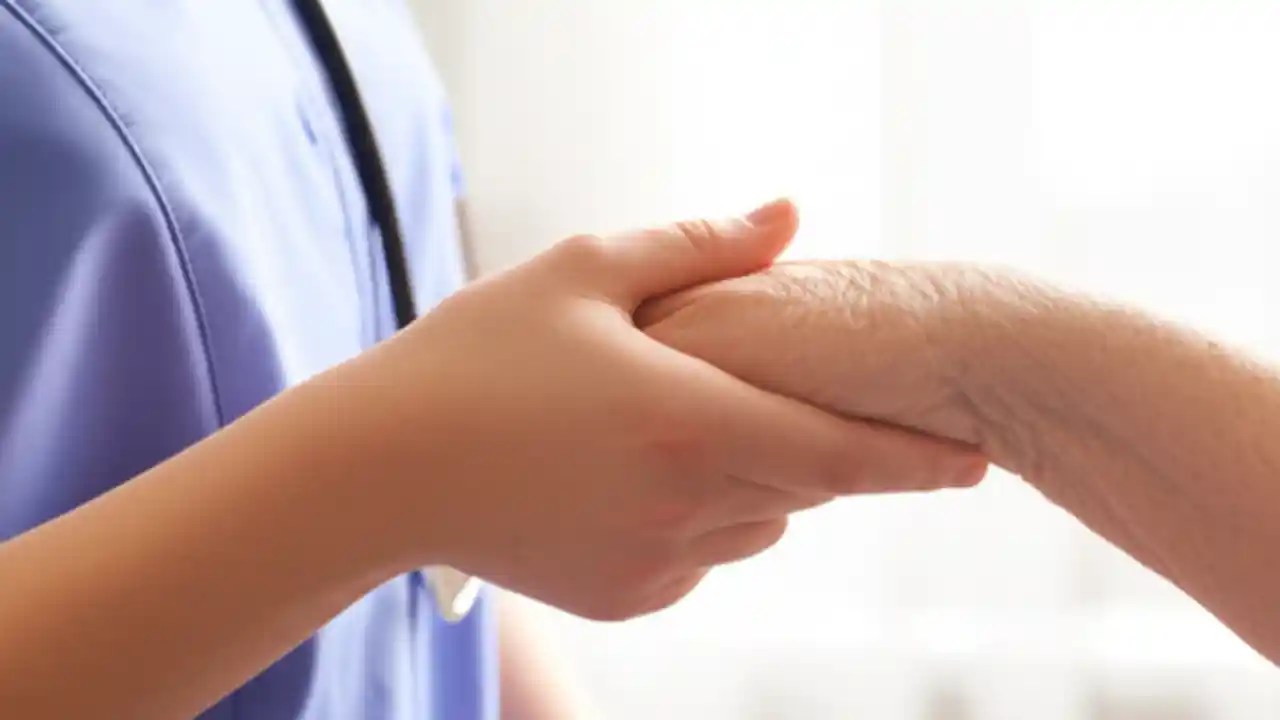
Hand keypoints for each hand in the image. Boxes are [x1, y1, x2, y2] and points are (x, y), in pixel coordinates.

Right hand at [362, 200, 985, 620]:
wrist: (382, 467)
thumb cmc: (478, 355)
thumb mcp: (584, 274)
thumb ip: (702, 245)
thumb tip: (791, 216)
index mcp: (691, 422)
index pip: (842, 454)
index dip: (915, 461)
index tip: (975, 463)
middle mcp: (687, 508)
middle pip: (803, 487)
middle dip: (814, 447)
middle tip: (785, 398)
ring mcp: (657, 564)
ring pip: (755, 525)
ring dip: (753, 480)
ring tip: (685, 424)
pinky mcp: (625, 598)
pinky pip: (701, 559)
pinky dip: (699, 518)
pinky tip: (633, 474)